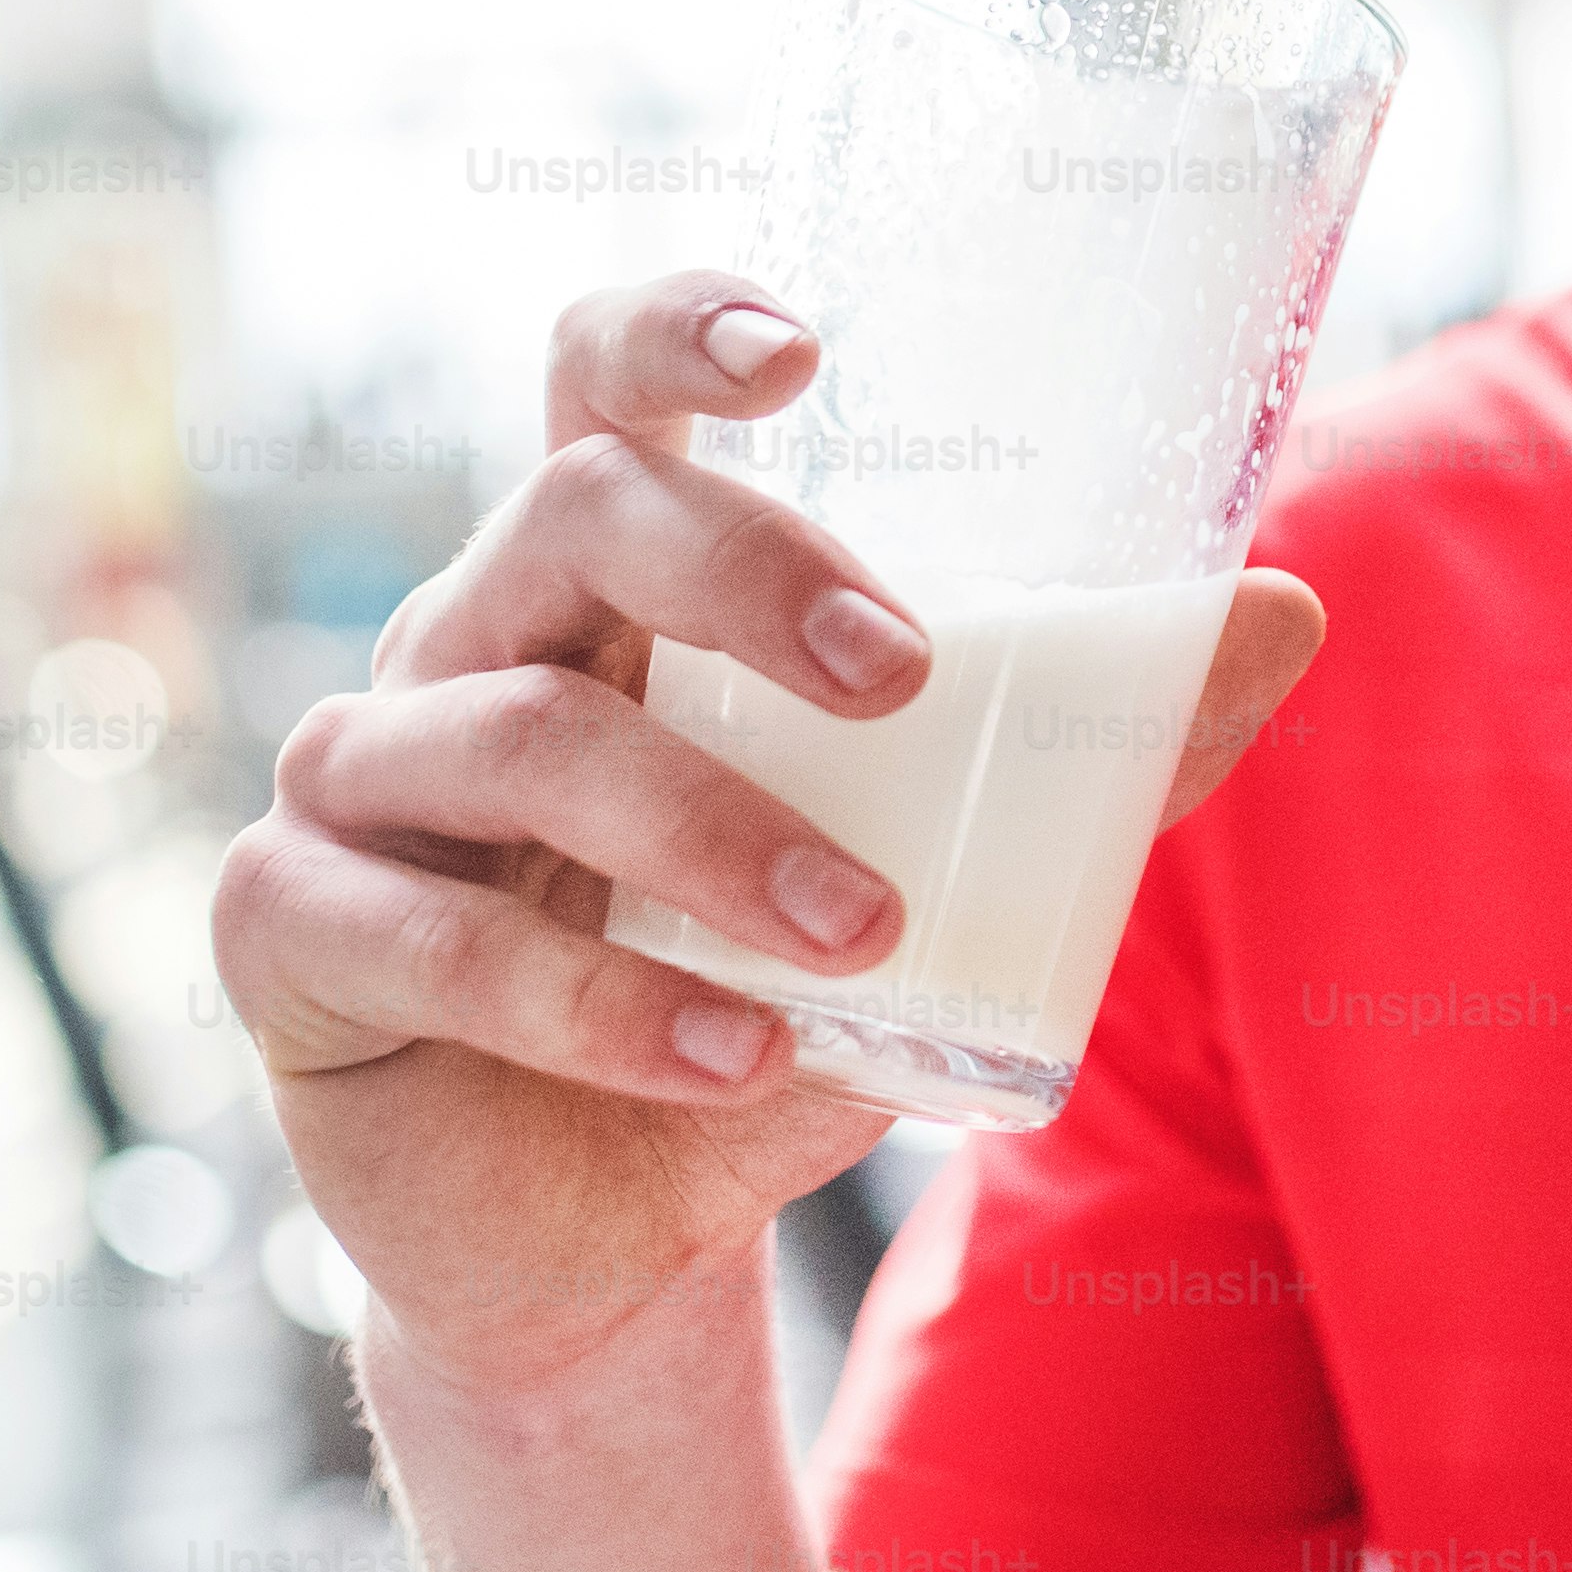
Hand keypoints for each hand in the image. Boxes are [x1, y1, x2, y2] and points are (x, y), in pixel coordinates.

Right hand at [211, 271, 1324, 1404]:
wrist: (608, 1240)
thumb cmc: (758, 1003)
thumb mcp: (937, 879)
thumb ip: (1090, 760)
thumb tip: (1283, 616)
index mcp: (604, 588)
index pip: (602, 386)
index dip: (675, 330)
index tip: (802, 351)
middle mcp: (465, 643)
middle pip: (574, 509)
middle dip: (751, 572)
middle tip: (906, 678)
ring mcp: (354, 780)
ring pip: (512, 732)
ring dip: (706, 832)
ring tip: (862, 933)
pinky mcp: (288, 933)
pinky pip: (426, 938)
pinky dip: (598, 1004)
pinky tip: (734, 1059)